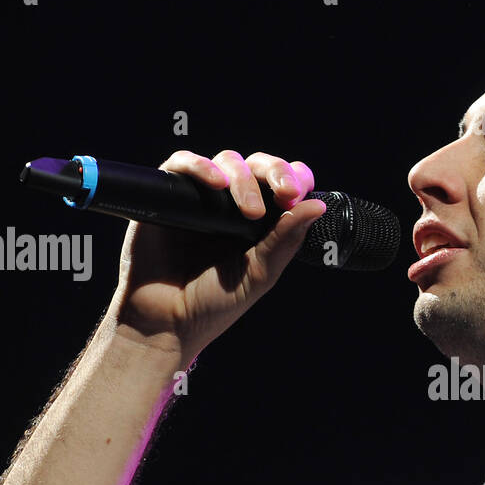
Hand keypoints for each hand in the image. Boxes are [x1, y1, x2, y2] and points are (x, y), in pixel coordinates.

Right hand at [109, 149, 324, 362]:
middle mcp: (232, 204)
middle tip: (286, 193)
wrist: (165, 322)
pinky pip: (183, 164)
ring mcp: (201, 197)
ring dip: (244, 179)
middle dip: (276, 173)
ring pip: (227, 161)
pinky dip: (200, 166)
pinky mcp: (169, 194)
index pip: (284, 185)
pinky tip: (216, 183)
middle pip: (259, 166)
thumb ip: (285, 240)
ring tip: (250, 211)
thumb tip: (318, 206)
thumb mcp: (259, 274)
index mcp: (261, 222)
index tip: (299, 193)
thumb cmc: (213, 304)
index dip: (296, 179)